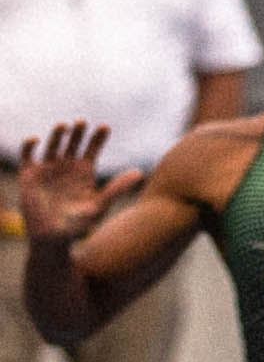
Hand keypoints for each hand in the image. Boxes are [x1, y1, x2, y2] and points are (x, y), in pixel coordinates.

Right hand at [13, 122, 108, 244]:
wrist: (53, 238)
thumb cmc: (79, 225)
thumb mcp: (100, 205)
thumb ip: (117, 188)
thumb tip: (139, 172)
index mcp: (84, 172)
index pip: (92, 149)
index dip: (97, 138)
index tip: (104, 127)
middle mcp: (66, 168)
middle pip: (73, 144)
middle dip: (78, 133)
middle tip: (83, 123)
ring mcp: (48, 170)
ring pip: (53, 146)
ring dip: (57, 135)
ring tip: (64, 125)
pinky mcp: (29, 176)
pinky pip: (27, 157)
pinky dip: (29, 147)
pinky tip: (35, 140)